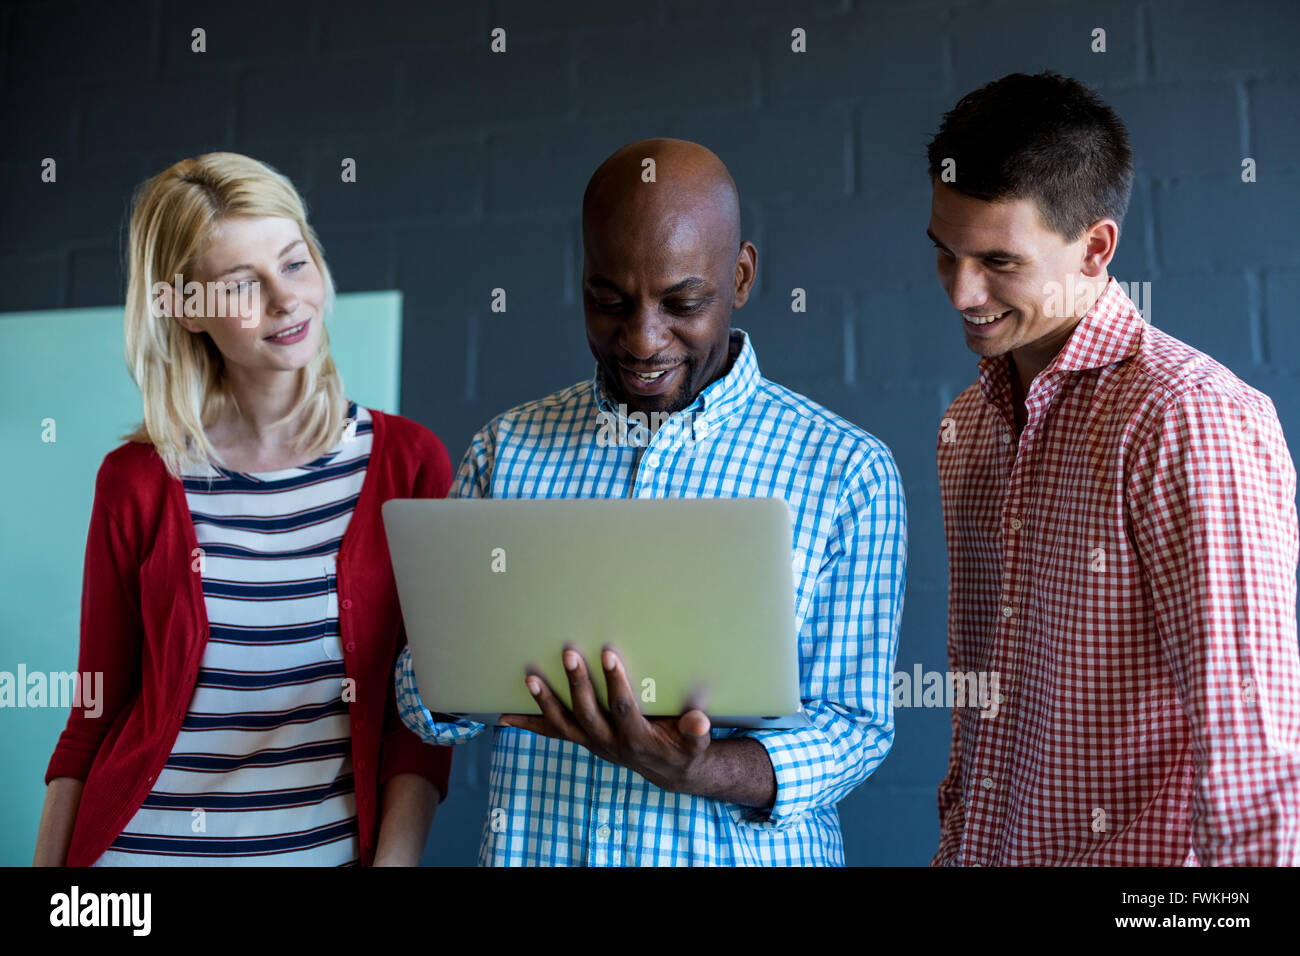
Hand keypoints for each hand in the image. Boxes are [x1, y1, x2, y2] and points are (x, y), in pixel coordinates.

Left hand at [499, 645, 711, 793]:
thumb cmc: (683, 747)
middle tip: (569, 653)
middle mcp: (608, 743)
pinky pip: (551, 732)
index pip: (624, 709)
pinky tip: (504, 716)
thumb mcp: (696, 743)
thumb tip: (698, 720)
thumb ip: (697, 732)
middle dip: (577, 684)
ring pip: (563, 724)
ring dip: (545, 702)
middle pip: (587, 713)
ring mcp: (591, 742)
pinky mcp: (582, 738)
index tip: (609, 654)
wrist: (667, 769)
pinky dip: (528, 723)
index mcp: (636, 739)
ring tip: (530, 678)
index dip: (616, 684)